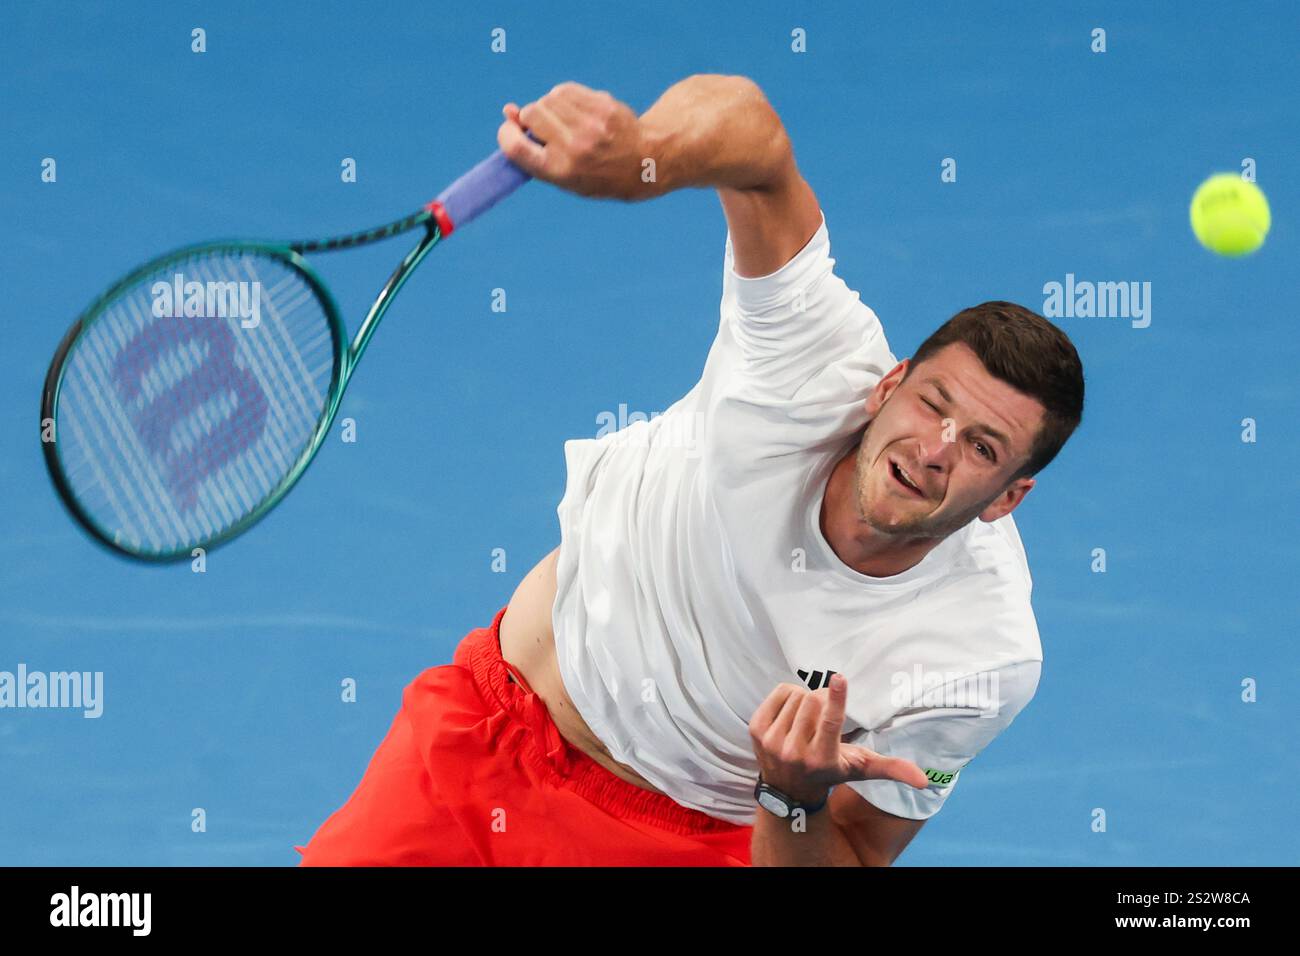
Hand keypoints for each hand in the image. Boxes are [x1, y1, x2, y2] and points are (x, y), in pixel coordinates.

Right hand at [497, 82, 647, 199]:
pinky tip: (577, 111)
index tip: (511, 128)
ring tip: (566, 121)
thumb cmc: (595, 173)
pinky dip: (564, 97)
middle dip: (531, 116)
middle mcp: (574, 148)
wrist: (643, 164)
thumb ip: (533, 149)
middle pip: (531, 113)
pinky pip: (566, 90)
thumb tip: (508, 110)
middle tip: (546, 128)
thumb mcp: (563, 174)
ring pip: (548, 98)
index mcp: (559, 171)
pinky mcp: (602, 107)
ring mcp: (590, 126)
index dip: (506, 132)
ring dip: (550, 106)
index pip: (515, 146)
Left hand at [749, 674, 930, 804]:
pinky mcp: (756, 729)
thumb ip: (891, 770)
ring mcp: (772, 742)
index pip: (829, 723)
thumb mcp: (860, 770)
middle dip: (823, 699)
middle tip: (824, 713)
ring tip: (808, 718)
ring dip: (806, 699)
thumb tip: (926, 781)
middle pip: (813, 701)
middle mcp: (794, 752)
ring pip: (796, 695)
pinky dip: (789, 695)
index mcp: (822, 759)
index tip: (839, 678)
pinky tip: (793, 713)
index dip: (836, 698)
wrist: (787, 789)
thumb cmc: (830, 772)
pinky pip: (779, 692)